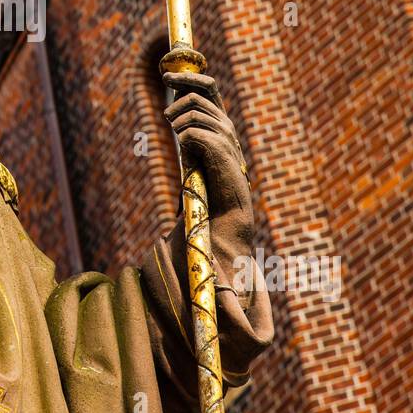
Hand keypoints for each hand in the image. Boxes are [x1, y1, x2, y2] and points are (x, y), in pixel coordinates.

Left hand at [162, 71, 249, 218]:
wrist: (226, 204)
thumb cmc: (210, 177)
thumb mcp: (198, 145)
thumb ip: (190, 126)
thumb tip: (172, 107)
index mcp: (221, 118)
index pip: (208, 85)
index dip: (186, 76)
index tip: (166, 76)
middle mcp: (225, 122)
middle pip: (195, 96)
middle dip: (175, 103)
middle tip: (166, 116)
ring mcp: (224, 134)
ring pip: (191, 113)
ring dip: (177, 124)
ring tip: (177, 138)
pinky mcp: (219, 147)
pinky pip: (191, 132)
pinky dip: (183, 139)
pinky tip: (185, 149)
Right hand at [163, 71, 267, 366]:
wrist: (220, 286)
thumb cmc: (220, 299)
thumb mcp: (229, 314)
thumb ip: (236, 322)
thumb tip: (243, 335)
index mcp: (237, 214)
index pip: (231, 166)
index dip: (209, 145)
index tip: (179, 135)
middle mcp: (236, 186)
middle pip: (227, 135)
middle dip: (201, 119)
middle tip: (170, 122)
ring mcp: (224, 172)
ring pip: (220, 120)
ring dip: (199, 101)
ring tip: (169, 98)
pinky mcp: (209, 164)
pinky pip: (207, 120)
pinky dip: (195, 96)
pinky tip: (173, 77)